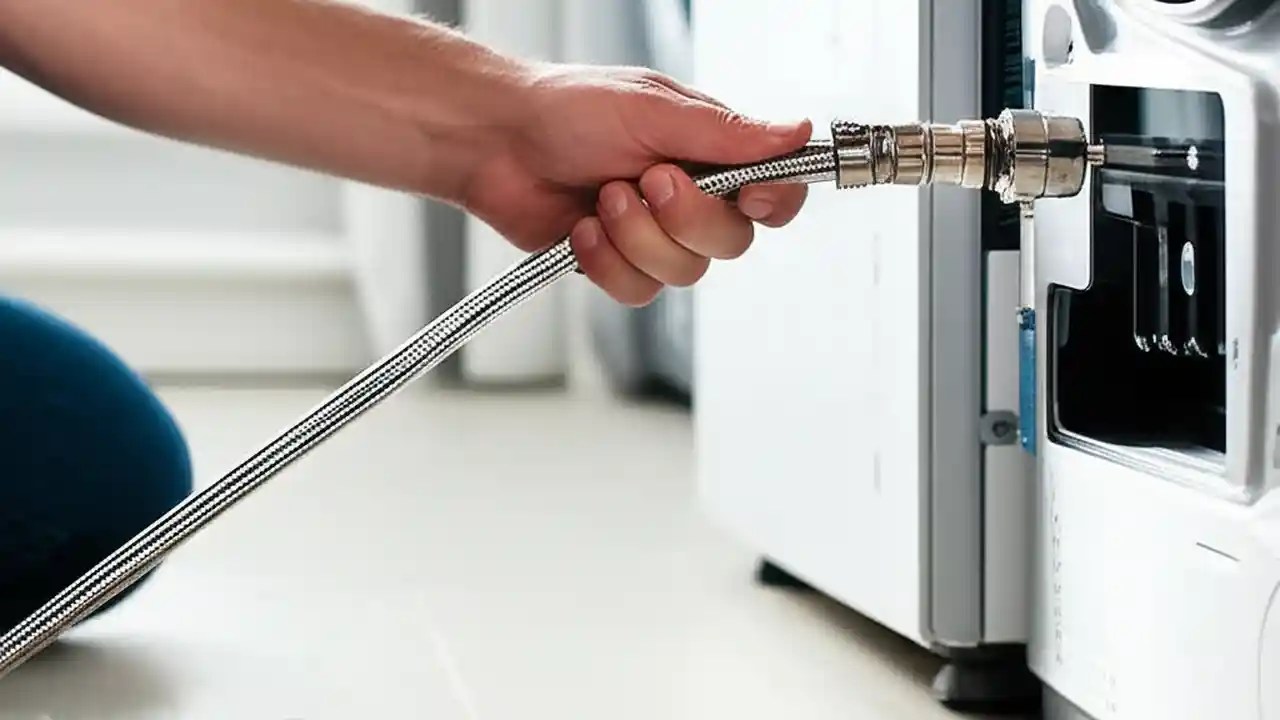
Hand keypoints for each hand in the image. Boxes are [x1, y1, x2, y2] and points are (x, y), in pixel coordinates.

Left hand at [462, 63, 811, 306]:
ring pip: (684, 273)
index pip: (775, 191)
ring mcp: (655, 236)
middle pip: (732, 242)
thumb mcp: (653, 109)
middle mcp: (691, 197)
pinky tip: (582, 230)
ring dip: (637, 237)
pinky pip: (638, 292)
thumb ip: (726, 134)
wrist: (497, 142)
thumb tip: (797, 132)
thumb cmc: (569, 109)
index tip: (753, 197)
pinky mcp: (618, 265)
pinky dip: (607, 262)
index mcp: (711, 153)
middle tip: (645, 180)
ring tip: (601, 198)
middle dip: (685, 218)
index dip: (774, 201)